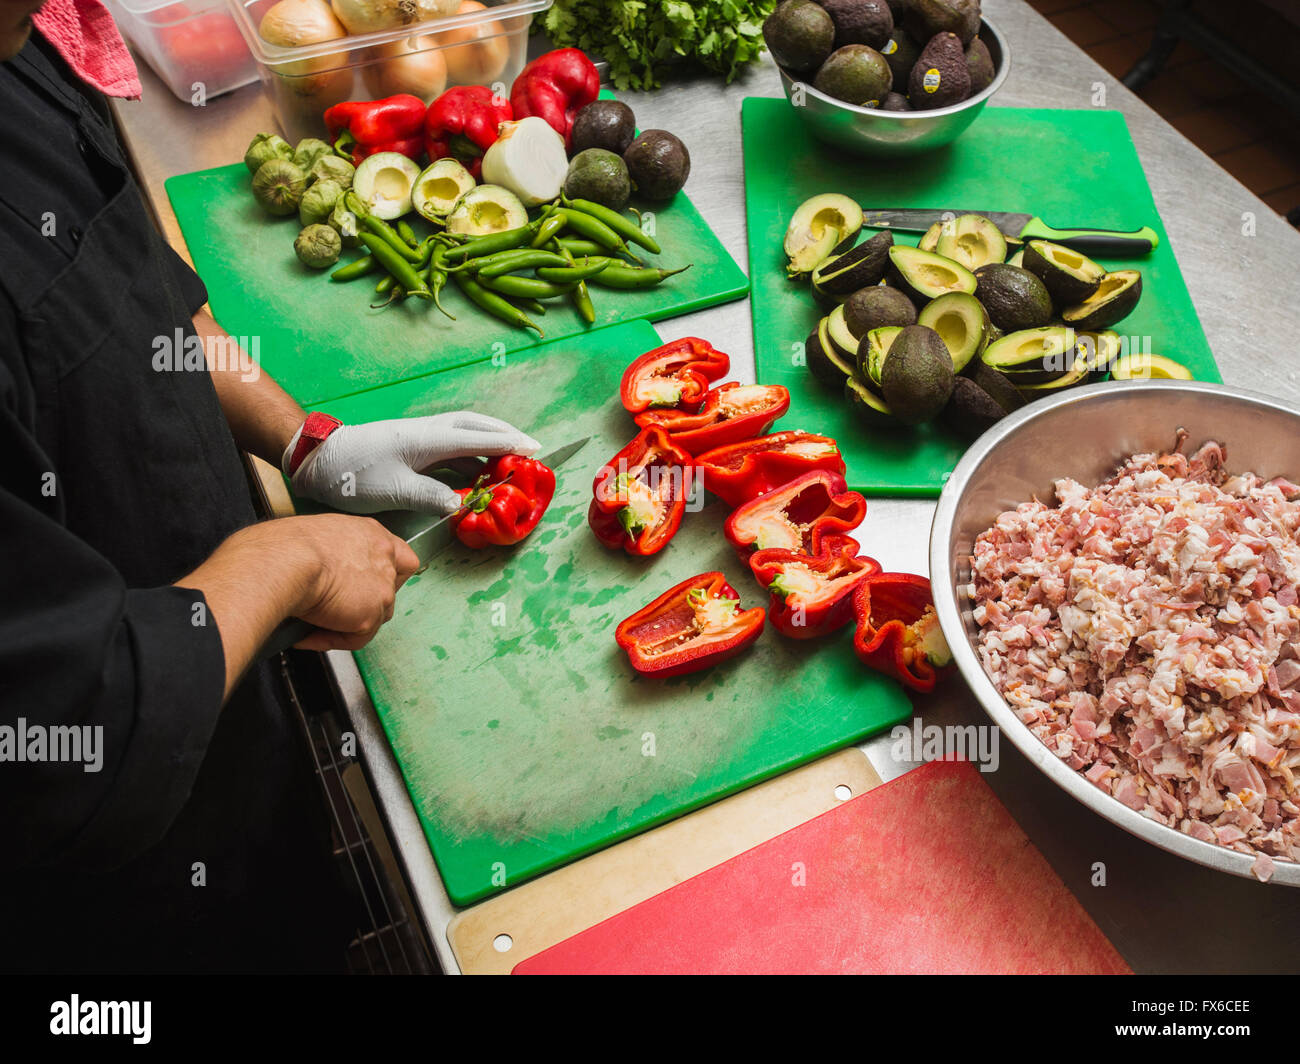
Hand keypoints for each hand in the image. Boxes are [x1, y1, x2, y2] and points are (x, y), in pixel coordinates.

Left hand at [286, 411, 539, 515]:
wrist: (316, 460)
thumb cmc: (353, 474)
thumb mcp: (394, 490)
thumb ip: (431, 496)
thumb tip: (462, 504)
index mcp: (425, 439)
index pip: (475, 438)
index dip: (506, 443)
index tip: (532, 448)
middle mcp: (425, 432)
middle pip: (473, 425)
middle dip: (502, 433)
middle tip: (527, 446)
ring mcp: (416, 437)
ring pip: (461, 434)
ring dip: (486, 442)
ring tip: (507, 458)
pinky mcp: (408, 447)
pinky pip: (448, 446)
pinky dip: (467, 455)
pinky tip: (474, 471)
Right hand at [289, 514, 419, 651]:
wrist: (284, 561)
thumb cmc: (286, 546)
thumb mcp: (315, 538)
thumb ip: (332, 554)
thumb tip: (321, 571)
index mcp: (371, 534)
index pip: (399, 556)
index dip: (383, 574)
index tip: (365, 584)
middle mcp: (383, 558)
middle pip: (388, 590)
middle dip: (362, 602)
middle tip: (332, 606)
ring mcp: (382, 588)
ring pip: (374, 616)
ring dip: (345, 623)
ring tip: (313, 621)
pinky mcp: (370, 615)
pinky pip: (355, 638)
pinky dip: (330, 639)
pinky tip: (307, 634)